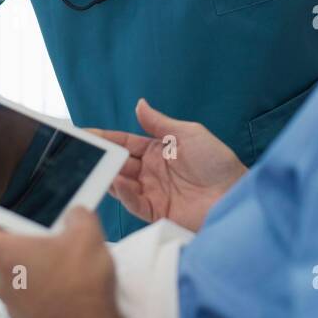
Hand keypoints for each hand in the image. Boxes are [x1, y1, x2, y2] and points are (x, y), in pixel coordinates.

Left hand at [0, 208, 121, 317]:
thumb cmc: (81, 287)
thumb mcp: (87, 235)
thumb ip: (75, 215)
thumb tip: (75, 214)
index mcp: (6, 254)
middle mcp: (2, 279)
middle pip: (0, 249)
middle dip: (22, 239)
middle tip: (46, 233)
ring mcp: (12, 300)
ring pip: (17, 270)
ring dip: (34, 261)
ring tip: (64, 260)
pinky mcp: (24, 314)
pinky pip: (28, 289)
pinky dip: (41, 281)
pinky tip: (65, 280)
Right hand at [90, 98, 245, 232]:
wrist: (235, 192)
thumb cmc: (218, 161)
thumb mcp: (189, 134)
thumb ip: (160, 123)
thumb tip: (139, 104)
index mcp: (156, 150)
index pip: (124, 142)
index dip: (104, 139)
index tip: (84, 134)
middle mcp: (150, 172)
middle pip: (118, 163)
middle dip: (101, 158)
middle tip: (82, 153)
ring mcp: (152, 192)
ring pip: (122, 184)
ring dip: (109, 176)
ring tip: (97, 167)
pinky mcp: (158, 212)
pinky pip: (135, 203)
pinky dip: (124, 195)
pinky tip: (118, 183)